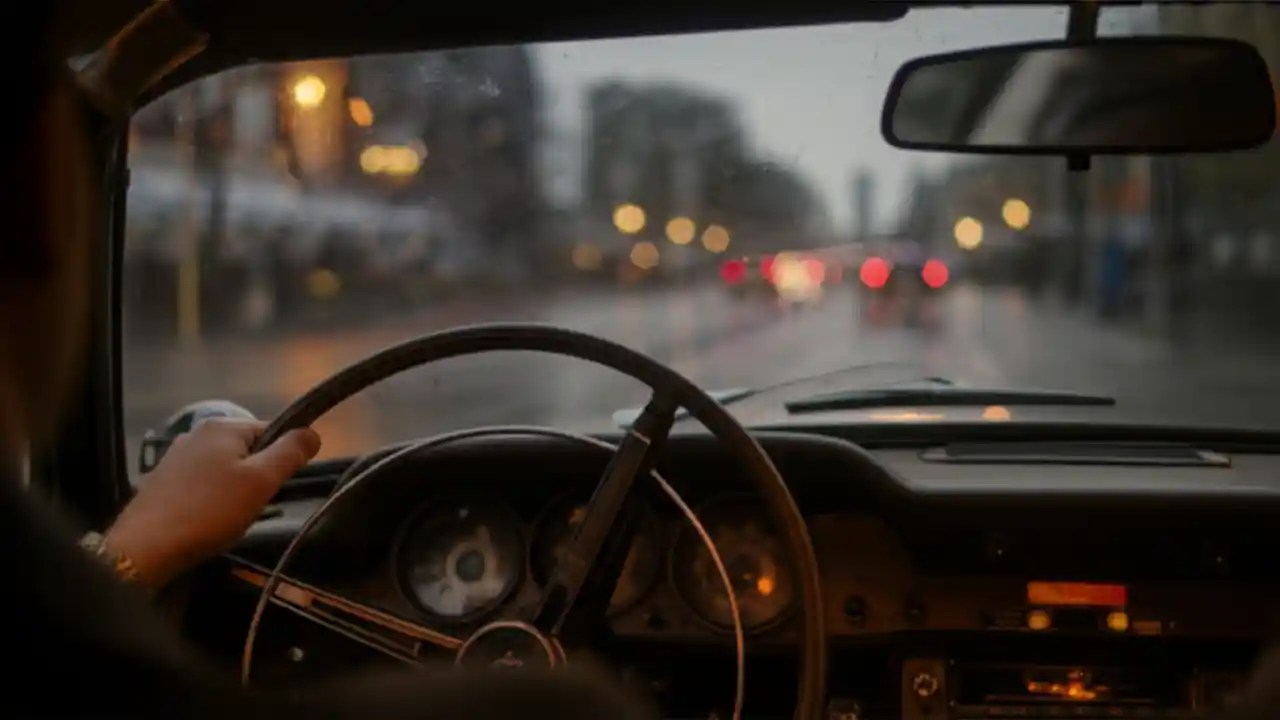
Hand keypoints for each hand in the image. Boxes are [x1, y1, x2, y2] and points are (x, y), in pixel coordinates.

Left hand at [105, 419, 320, 588]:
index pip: (272, 430)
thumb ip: (291, 453)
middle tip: (255, 506)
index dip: (283, 459)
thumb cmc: (210, 511)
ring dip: (234, 490)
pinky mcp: (162, 481)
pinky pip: (201, 483)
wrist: (146, 547)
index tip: (278, 488)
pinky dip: (211, 499)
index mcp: (222, 425)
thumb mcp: (261, 481)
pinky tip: (206, 521)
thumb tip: (313, 432)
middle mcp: (197, 433)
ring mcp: (175, 457)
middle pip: (247, 450)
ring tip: (230, 517)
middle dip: (257, 476)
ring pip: (224, 468)